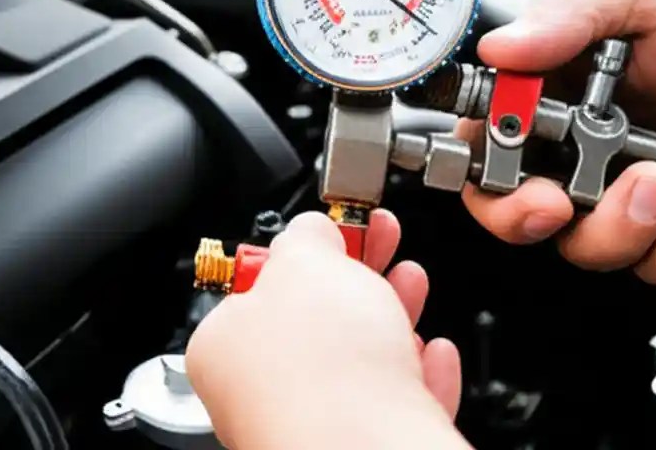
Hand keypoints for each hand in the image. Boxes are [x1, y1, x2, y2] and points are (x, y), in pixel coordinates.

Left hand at [186, 211, 468, 449]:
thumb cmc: (322, 371)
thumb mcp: (306, 262)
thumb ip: (307, 237)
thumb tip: (312, 230)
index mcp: (224, 345)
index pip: (259, 286)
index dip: (307, 249)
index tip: (341, 228)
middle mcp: (259, 393)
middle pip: (315, 322)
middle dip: (360, 276)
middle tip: (383, 239)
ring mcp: (312, 425)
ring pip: (356, 363)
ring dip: (391, 316)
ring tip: (411, 281)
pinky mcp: (362, 445)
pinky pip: (393, 405)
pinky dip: (415, 374)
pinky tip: (432, 353)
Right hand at [461, 0, 655, 283]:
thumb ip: (566, 15)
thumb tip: (500, 47)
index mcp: (539, 89)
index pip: (477, 148)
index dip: (484, 178)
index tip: (522, 179)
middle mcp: (566, 145)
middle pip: (517, 216)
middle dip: (540, 220)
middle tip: (570, 200)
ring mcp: (615, 186)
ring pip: (587, 247)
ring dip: (625, 227)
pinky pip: (655, 262)